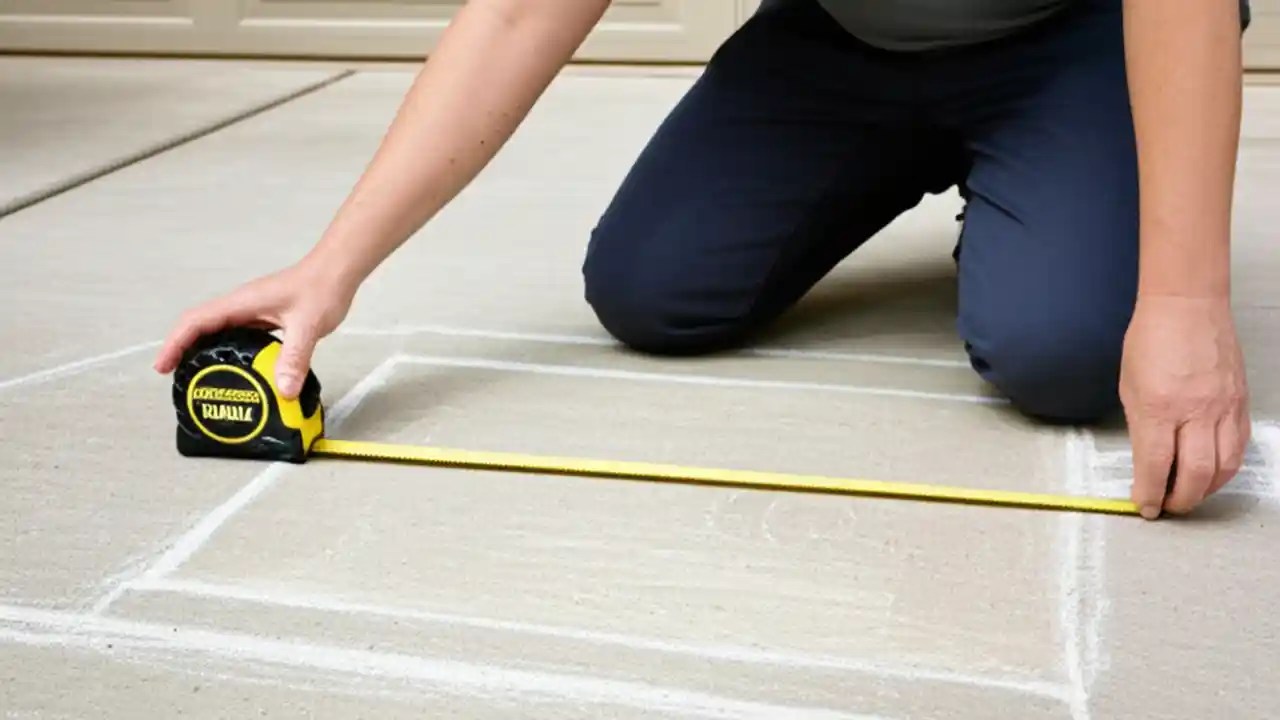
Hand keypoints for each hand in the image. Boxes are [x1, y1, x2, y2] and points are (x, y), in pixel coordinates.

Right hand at [153, 257, 356, 397]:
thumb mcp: (307, 326)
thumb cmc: (321, 288)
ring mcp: (253, 312)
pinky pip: (240, 338)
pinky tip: (240, 373)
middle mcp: (242, 307)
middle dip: (183, 352)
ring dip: (206, 354)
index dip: (175, 343)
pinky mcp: (266, 318)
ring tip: (203, 382)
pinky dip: (233, 354)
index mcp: (241, 303)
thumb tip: (284, 391)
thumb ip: (294, 358)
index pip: (195, 321)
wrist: (338, 271)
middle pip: (201, 328)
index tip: (163, 367)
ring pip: (220, 334)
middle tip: (179, 382)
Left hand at [1119, 294, 1250, 518]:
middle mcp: (1196, 411)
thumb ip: (1141, 427)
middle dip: (1182, 500)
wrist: (1187, 305)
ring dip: (1207, 489)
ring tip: (1190, 493)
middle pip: (1196, 474)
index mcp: (1160, 407)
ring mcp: (1224, 407)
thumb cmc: (1151, 339)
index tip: (1145, 506)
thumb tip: (1146, 461)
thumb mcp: (1129, 387)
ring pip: (1224, 466)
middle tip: (1169, 506)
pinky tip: (1211, 470)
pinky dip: (1225, 466)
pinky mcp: (1240, 403)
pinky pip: (1238, 446)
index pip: (1156, 465)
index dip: (1150, 493)